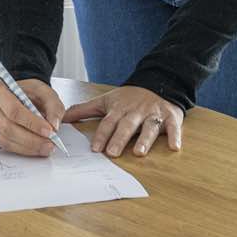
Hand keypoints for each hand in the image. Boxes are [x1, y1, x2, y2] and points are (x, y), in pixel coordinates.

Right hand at [0, 77, 65, 157]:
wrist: (24, 95)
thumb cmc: (31, 93)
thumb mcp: (46, 93)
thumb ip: (54, 107)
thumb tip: (54, 126)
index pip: (13, 110)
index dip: (31, 122)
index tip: (49, 130)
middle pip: (7, 127)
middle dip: (31, 139)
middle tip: (50, 143)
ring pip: (6, 140)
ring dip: (28, 147)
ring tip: (46, 147)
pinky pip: (6, 146)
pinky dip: (23, 150)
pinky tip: (36, 148)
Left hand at [61, 86, 183, 157]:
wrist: (158, 83)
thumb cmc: (129, 97)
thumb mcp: (106, 100)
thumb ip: (84, 109)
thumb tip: (62, 117)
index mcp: (119, 109)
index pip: (108, 122)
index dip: (102, 135)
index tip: (95, 148)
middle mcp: (135, 112)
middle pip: (127, 126)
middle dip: (119, 138)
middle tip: (112, 153)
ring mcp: (153, 114)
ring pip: (148, 127)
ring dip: (144, 139)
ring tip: (139, 152)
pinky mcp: (170, 117)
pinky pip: (173, 127)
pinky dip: (175, 136)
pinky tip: (174, 147)